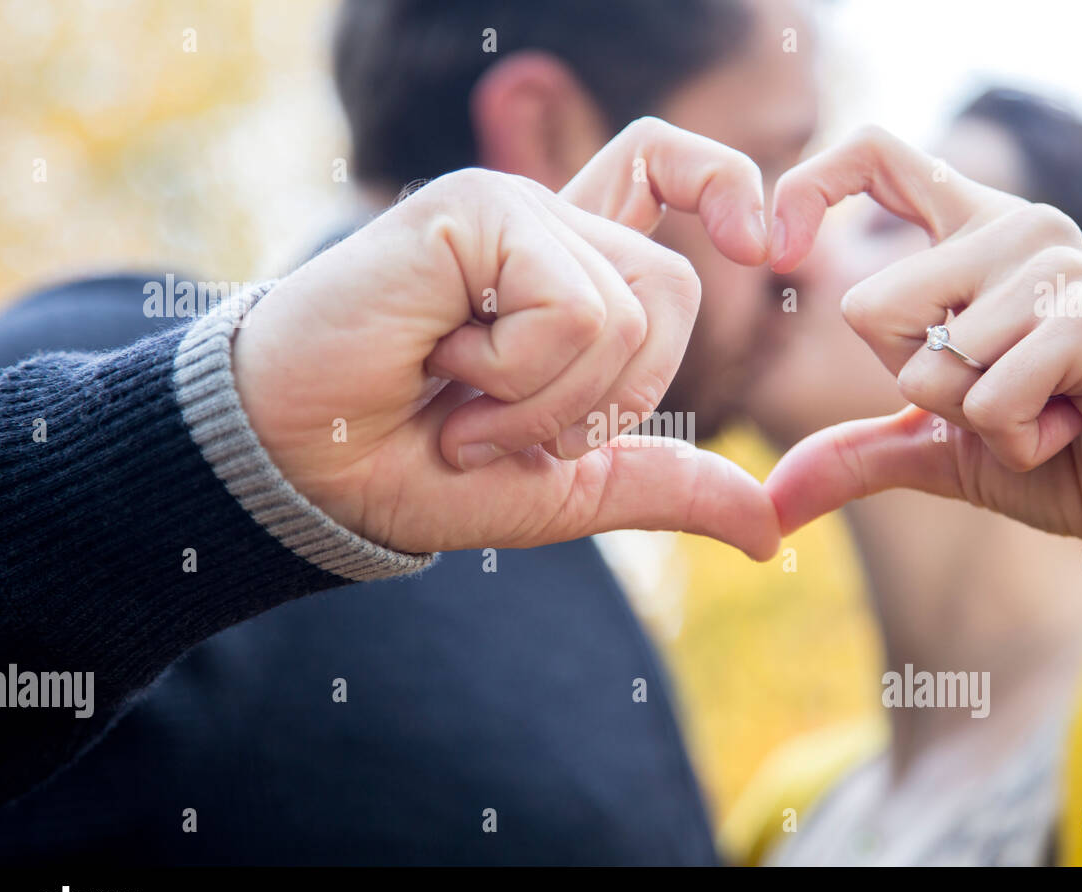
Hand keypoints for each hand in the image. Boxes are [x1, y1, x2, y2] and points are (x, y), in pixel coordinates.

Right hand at [232, 119, 779, 558]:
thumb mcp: (569, 489)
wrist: (311, 473)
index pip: (668, 171)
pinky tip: (440, 367)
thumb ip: (667, 487)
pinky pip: (571, 309)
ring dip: (545, 403)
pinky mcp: (472, 212)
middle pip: (675, 288)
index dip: (725, 187)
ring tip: (460, 403)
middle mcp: (546, 226)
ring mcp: (509, 210)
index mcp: (571, 270)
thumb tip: (770, 529)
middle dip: (608, 400)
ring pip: (625, 314)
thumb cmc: (420, 470)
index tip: (760, 247)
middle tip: (505, 423)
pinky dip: (516, 377)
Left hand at [765, 126, 1081, 578]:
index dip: (810, 187)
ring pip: (929, 364)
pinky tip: (1071, 425)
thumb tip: (774, 502)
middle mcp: (1015, 228)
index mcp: (970, 234)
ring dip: (975, 421)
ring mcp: (1058, 266)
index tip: (773, 253)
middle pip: (870, 307)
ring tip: (1046, 409)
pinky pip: (988, 399)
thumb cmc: (1048, 454)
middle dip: (918, 386)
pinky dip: (1016, 441)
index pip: (877, 155)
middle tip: (1002, 394)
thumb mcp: (933, 447)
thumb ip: (854, 453)